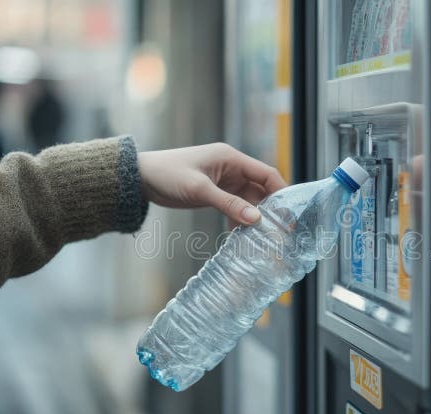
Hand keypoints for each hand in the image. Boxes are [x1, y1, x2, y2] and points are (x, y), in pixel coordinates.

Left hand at [138, 143, 287, 223]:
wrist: (140, 178)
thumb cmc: (168, 174)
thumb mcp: (199, 190)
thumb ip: (229, 204)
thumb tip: (256, 220)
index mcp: (232, 159)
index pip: (267, 174)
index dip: (281, 192)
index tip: (290, 213)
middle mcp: (232, 169)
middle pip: (261, 189)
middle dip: (271, 208)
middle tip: (280, 231)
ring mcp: (224, 182)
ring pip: (249, 201)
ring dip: (255, 217)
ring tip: (265, 237)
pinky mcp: (214, 193)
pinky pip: (235, 207)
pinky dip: (240, 219)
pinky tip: (243, 235)